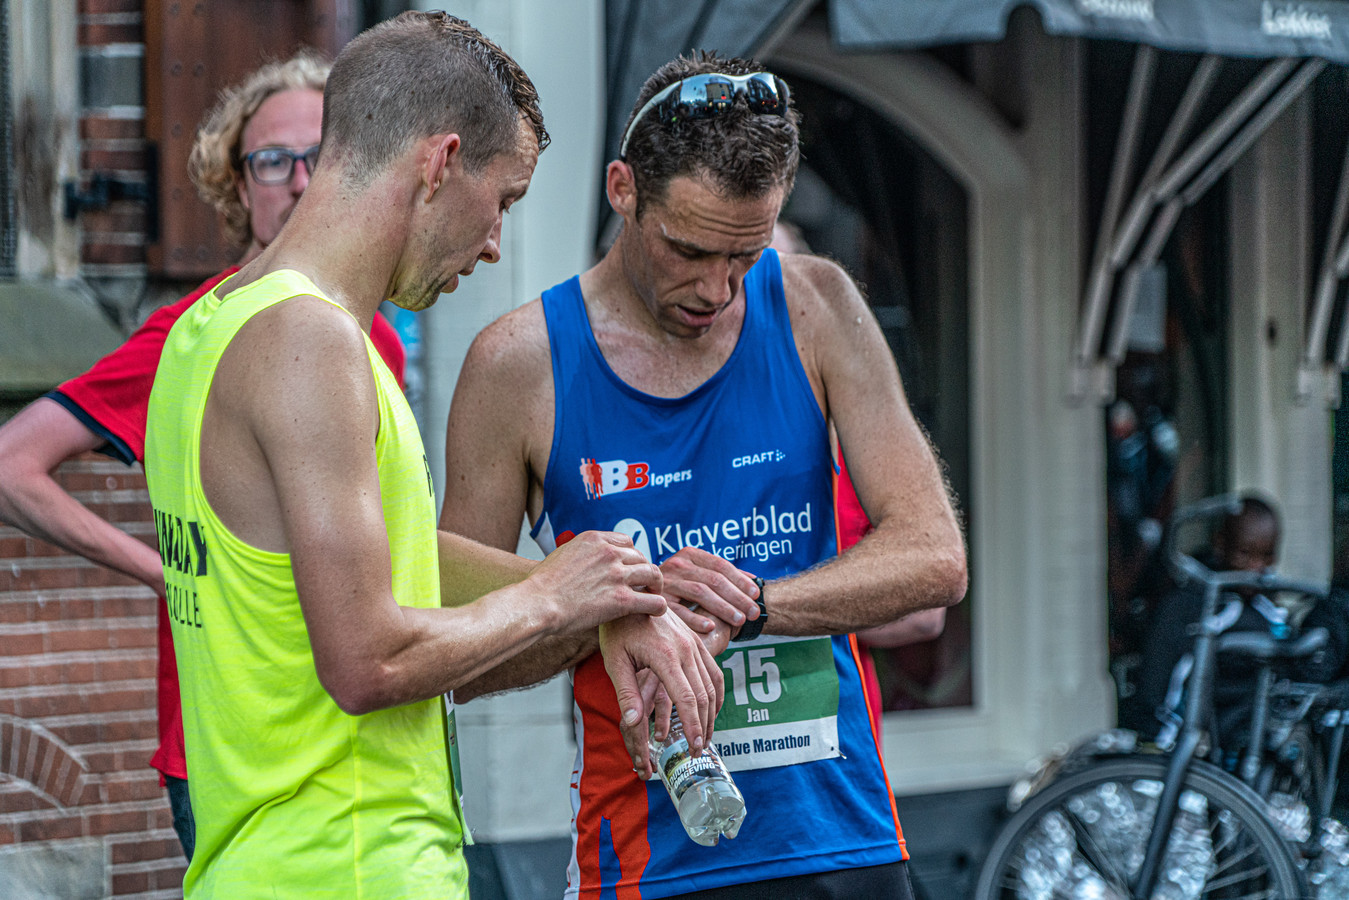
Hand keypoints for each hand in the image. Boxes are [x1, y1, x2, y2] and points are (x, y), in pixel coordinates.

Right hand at [527, 531, 663, 633]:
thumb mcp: (562, 554)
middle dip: (644, 571)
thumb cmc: (542, 585)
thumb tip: (585, 560)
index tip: (630, 569)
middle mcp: (610, 553)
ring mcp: (617, 575)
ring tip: (653, 595)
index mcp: (595, 539)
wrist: (537, 604)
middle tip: (644, 584)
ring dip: (656, 586)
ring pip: (653, 575)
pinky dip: (659, 606)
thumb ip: (582, 553)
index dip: (631, 556)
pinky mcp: (622, 599)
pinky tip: (656, 612)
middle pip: (642, 558)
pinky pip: (654, 601)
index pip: (627, 542)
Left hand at [599, 612, 722, 778]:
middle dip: (703, 726)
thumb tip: (632, 723)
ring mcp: (694, 643)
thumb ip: (626, 692)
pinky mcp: (696, 640)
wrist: (631, 593)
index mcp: (665, 655)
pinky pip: (714, 670)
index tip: (694, 747)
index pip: (686, 698)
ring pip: (713, 684)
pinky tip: (711, 709)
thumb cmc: (617, 628)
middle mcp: (686, 649)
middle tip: (698, 749)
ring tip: (705, 735)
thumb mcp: (614, 661)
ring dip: (712, 713)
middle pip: (703, 695)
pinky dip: (716, 693)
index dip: (692, 725)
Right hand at [659, 547, 758, 637]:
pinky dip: (696, 618)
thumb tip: (754, 581)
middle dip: (737, 597)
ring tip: (739, 620)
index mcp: (690, 555)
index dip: (741, 580)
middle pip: (713, 579)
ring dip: (723, 607)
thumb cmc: (678, 591)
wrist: (640, 598)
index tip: (757, 595)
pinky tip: (711, 627)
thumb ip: (723, 577)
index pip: (721, 565)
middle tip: (754, 612)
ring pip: (700, 591)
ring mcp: (666, 581)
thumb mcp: (699, 576)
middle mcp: (677, 564)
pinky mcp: (657, 600)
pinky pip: (679, 610)